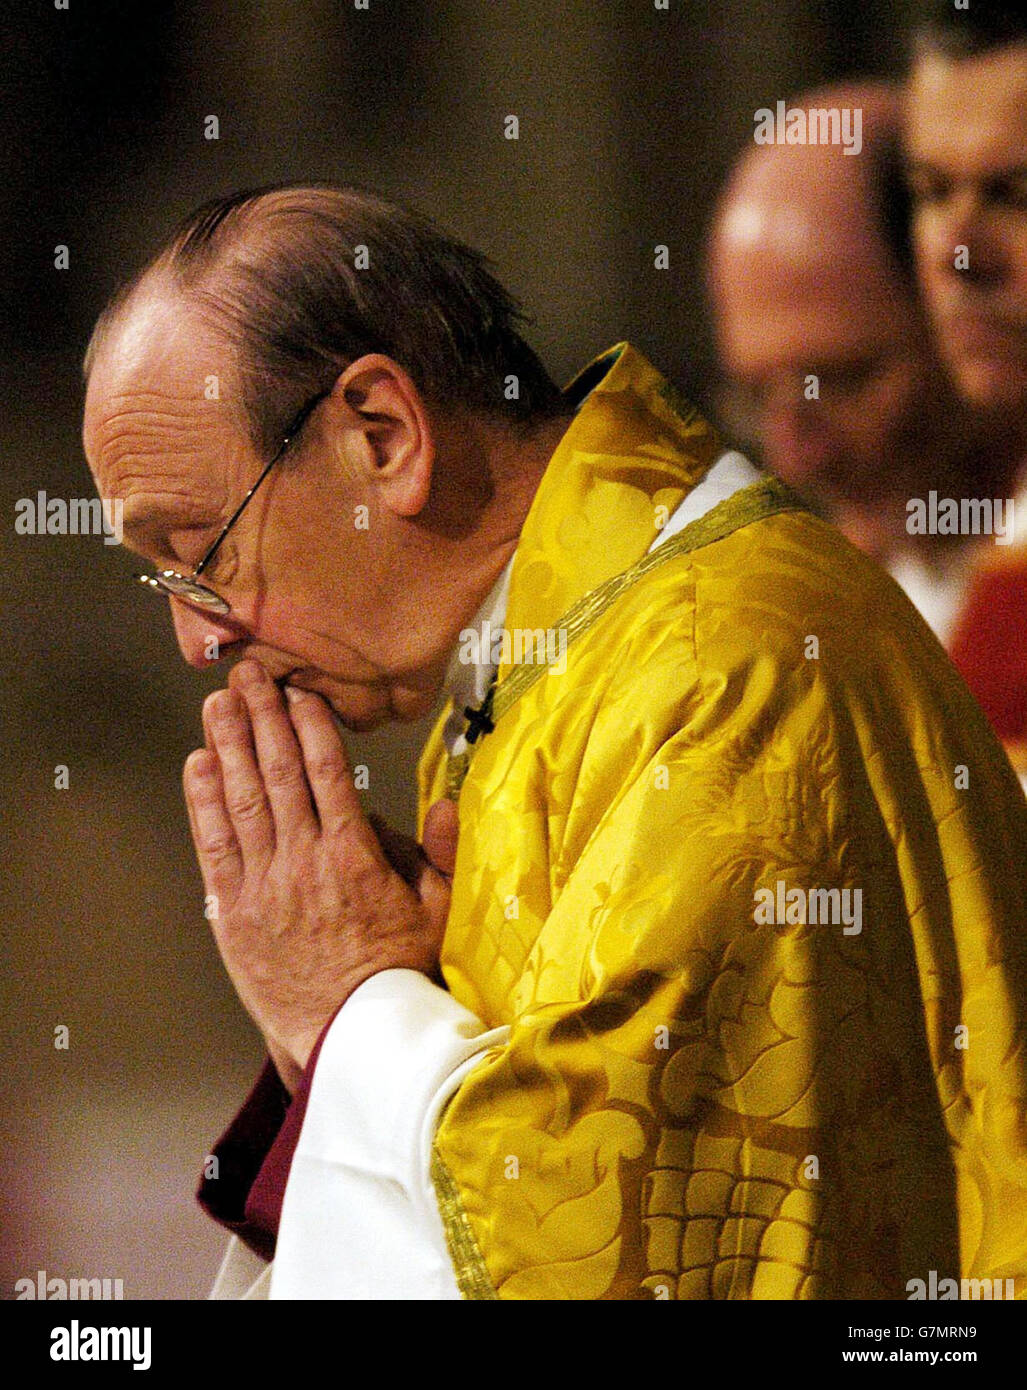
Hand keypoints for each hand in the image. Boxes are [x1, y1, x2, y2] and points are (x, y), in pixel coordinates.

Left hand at [182, 660, 452, 1085]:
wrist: (351, 1035)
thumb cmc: (399, 972)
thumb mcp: (440, 911)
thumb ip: (443, 853)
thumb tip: (447, 801)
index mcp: (354, 855)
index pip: (327, 772)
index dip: (308, 724)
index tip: (299, 690)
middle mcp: (303, 859)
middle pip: (278, 772)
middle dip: (262, 716)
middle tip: (249, 674)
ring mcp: (263, 884)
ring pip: (241, 799)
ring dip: (228, 744)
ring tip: (218, 702)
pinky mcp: (231, 912)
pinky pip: (214, 846)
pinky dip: (203, 801)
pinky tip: (199, 764)